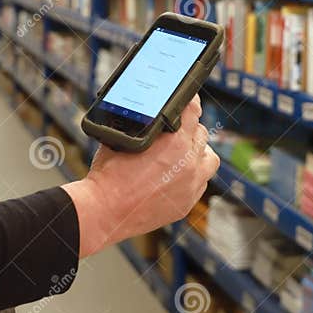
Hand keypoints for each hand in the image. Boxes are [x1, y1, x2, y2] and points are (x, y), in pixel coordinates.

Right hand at [62, 94, 219, 257]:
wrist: (103, 210)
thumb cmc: (109, 175)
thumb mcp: (123, 138)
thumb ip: (144, 124)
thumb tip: (152, 114)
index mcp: (175, 142)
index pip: (193, 111)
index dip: (189, 103)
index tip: (188, 102)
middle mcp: (188, 163)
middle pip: (201, 133)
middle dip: (190, 129)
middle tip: (176, 131)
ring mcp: (190, 185)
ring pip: (209, 159)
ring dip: (199, 152)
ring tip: (184, 153)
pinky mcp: (186, 203)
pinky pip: (201, 183)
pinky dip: (194, 176)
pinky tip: (178, 175)